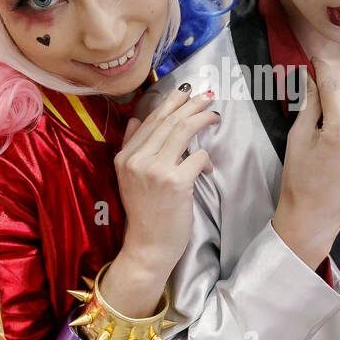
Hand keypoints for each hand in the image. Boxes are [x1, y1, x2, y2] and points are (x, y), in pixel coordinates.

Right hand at [102, 86, 218, 316]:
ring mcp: (156, 170)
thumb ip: (132, 146)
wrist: (148, 246)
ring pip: (184, 131)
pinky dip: (206, 160)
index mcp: (124, 157)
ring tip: (214, 116)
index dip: (170, 103)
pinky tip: (207, 169)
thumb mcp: (129, 177)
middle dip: (191, 105)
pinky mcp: (176, 182)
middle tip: (208, 98)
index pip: (150, 120)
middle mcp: (137, 160)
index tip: (185, 93)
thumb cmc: (144, 213)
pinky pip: (198, 157)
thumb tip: (136, 119)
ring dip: (202, 119)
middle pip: (169, 121)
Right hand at [272, 58, 339, 268]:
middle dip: (334, 101)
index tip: (317, 61)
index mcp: (339, 132)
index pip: (333, 89)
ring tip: (332, 140)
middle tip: (319, 117)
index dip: (323, 72)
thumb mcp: (297, 138)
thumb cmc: (299, 178)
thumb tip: (310, 76)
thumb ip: (309, 104)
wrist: (314, 217)